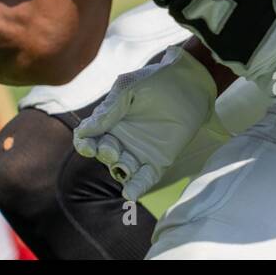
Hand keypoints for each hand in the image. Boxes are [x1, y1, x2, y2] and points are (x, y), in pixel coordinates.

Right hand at [74, 45, 218, 201]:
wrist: (190, 83)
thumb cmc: (157, 81)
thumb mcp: (128, 90)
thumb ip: (109, 110)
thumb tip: (85, 130)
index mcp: (110, 121)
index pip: (89, 138)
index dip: (85, 144)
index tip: (89, 146)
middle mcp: (122, 139)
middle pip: (104, 155)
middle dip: (105, 154)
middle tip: (114, 149)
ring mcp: (139, 151)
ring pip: (121, 169)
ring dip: (120, 170)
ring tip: (126, 165)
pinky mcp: (158, 162)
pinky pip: (143, 179)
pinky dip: (136, 187)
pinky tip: (130, 193)